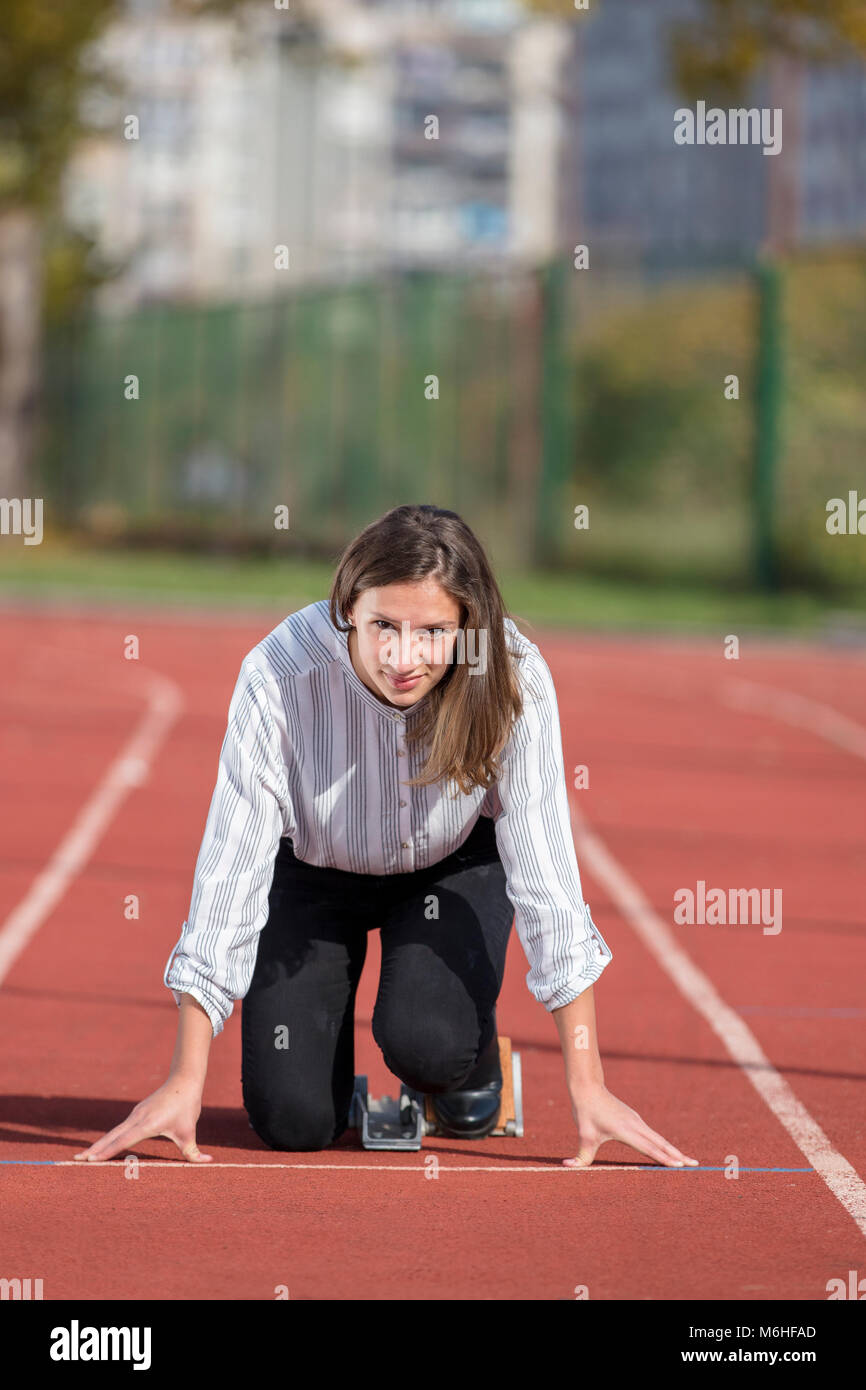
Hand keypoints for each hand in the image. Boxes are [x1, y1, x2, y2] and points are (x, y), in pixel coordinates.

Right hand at [73, 1074, 210, 1163]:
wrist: (184, 1080)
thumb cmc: (187, 1106)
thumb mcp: (190, 1131)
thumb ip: (194, 1151)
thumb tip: (209, 1162)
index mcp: (147, 1124)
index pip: (123, 1141)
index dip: (106, 1151)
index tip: (91, 1160)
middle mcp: (137, 1118)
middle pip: (112, 1136)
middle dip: (94, 1150)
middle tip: (76, 1161)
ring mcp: (135, 1115)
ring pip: (114, 1132)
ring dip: (99, 1144)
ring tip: (84, 1157)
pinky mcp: (137, 1113)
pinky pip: (120, 1128)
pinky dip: (109, 1138)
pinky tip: (102, 1147)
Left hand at [563, 1082, 697, 1167]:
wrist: (588, 1087)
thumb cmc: (586, 1111)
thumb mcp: (583, 1134)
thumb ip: (580, 1155)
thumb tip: (566, 1166)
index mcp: (625, 1130)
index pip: (648, 1148)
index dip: (664, 1158)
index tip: (679, 1166)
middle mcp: (635, 1125)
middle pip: (661, 1143)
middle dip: (677, 1155)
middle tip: (695, 1165)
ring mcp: (636, 1121)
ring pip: (658, 1138)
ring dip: (673, 1149)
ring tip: (687, 1161)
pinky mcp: (635, 1120)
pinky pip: (652, 1134)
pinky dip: (663, 1144)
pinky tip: (669, 1151)